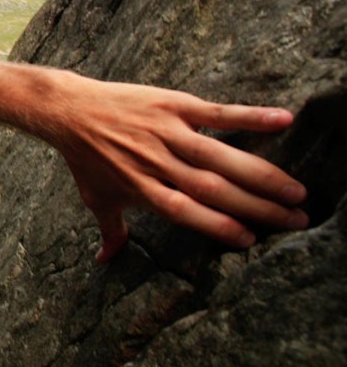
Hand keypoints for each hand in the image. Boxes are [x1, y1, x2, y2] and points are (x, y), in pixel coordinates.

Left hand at [51, 77, 307, 261]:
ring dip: (261, 174)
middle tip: (296, 219)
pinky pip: (216, 113)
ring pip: (220, 156)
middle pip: (212, 188)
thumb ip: (112, 231)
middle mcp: (156, 163)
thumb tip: (106, 261)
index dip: (218, 226)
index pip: (186, 212)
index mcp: (142, 189)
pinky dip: (249, 116)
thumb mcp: (97, 198)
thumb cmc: (86, 159)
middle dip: (256, 206)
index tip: (252, 239)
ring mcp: (166, 133)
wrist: (70, 110)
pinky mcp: (172, 105)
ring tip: (296, 191)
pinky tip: (285, 120)